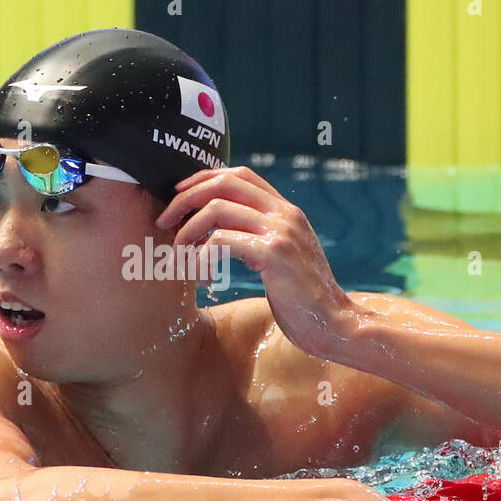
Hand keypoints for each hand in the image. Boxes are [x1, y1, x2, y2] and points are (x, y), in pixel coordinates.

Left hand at [155, 166, 356, 359]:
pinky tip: (204, 279)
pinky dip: (201, 258)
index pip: (240, 175)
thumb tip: (221, 231)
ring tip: (179, 259)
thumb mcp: (284, 257)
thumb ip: (262, 236)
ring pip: (216, 210)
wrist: (335, 325)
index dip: (204, 179)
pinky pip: (221, 241)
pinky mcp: (273, 255)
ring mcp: (280, 232)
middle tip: (164, 223)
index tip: (179, 196)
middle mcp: (285, 215)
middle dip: (185, 200)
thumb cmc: (304, 300)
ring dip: (187, 233)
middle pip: (223, 184)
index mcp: (287, 212)